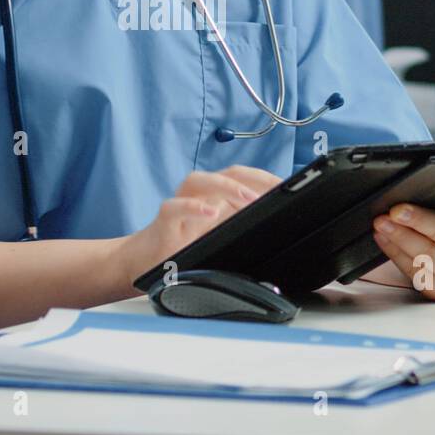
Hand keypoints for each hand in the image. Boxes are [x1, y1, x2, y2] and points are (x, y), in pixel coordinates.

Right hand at [116, 164, 280, 296]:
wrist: (144, 262)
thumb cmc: (185, 248)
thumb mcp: (221, 238)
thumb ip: (242, 227)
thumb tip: (279, 227)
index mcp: (216, 195)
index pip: (245, 177)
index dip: (267, 179)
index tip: (290, 188)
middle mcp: (199, 194)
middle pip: (227, 173)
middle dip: (254, 178)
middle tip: (278, 191)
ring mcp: (180, 204)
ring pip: (200, 181)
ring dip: (227, 187)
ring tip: (249, 198)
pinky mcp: (164, 222)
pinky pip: (175, 207)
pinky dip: (193, 208)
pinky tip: (210, 213)